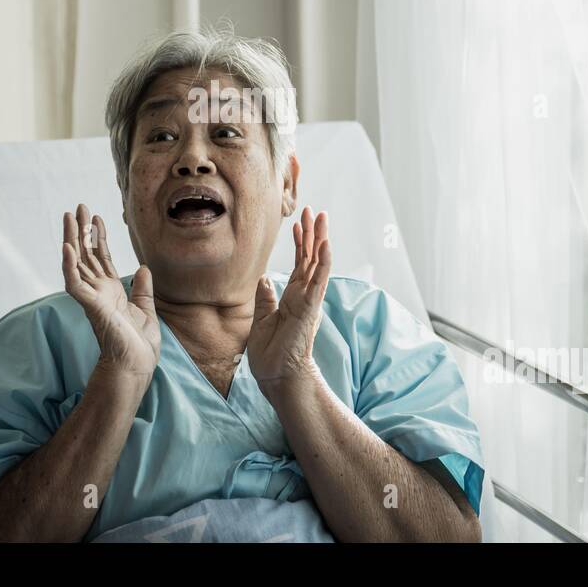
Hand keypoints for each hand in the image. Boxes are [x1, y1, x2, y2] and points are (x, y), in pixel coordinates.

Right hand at [61, 204, 160, 380]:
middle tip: (78, 207)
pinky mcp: (91, 306)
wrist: (137, 366)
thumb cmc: (139, 344)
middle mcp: (99, 291)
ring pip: (77, 263)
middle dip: (82, 230)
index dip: (98, 237)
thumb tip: (143, 269)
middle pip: (86, 254)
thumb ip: (143, 290)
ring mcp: (92, 298)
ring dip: (72, 239)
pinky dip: (69, 266)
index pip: (101, 258)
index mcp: (111, 291)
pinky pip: (75, 284)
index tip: (97, 217)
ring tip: (69, 217)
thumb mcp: (146, 310)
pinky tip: (68, 247)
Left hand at [248, 206, 331, 388]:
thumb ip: (265, 299)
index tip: (299, 223)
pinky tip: (326, 244)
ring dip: (320, 240)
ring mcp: (309, 300)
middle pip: (311, 258)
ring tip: (322, 217)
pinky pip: (319, 281)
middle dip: (312, 233)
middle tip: (314, 210)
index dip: (300, 243)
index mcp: (293, 298)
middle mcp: (304, 296)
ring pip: (318, 263)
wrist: (278, 376)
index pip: (299, 264)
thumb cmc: (271, 354)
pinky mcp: (310, 308)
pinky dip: (323, 262)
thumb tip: (264, 279)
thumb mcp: (261, 320)